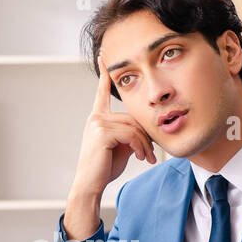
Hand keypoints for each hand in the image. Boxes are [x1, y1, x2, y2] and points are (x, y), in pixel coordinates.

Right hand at [65, 55, 157, 237]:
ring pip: (133, 126)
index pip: (102, 92)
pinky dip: (139, 146)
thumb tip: (143, 129)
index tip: (104, 56)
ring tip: (146, 158)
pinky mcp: (102, 132)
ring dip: (144, 144)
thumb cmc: (104, 168)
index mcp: (98, 118)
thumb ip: (129, 132)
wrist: (91, 185)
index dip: (104, 73)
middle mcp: (96, 117)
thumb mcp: (120, 146)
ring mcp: (97, 123)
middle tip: (150, 155)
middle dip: (145, 136)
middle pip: (132, 117)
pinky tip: (139, 157)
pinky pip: (130, 134)